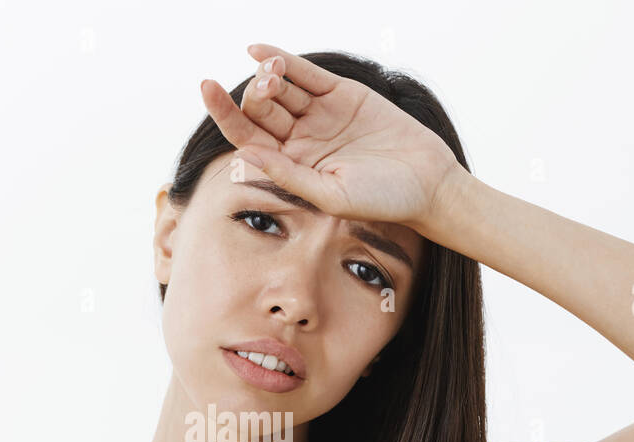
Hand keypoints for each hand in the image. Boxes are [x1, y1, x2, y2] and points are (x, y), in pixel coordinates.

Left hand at [200, 43, 466, 234]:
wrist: (427, 183)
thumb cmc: (380, 200)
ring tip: (272, 73)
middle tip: (266, 89)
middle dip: (255, 95)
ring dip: (269, 76)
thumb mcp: (331, 195)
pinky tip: (259, 50)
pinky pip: (306, 74)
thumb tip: (246, 156)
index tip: (206, 88)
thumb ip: (290, 176)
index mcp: (289, 166)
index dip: (224, 113)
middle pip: (261, 110)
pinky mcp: (340, 94)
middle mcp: (299, 139)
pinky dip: (283, 59)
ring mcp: (318, 115)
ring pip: (281, 89)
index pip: (246, 137)